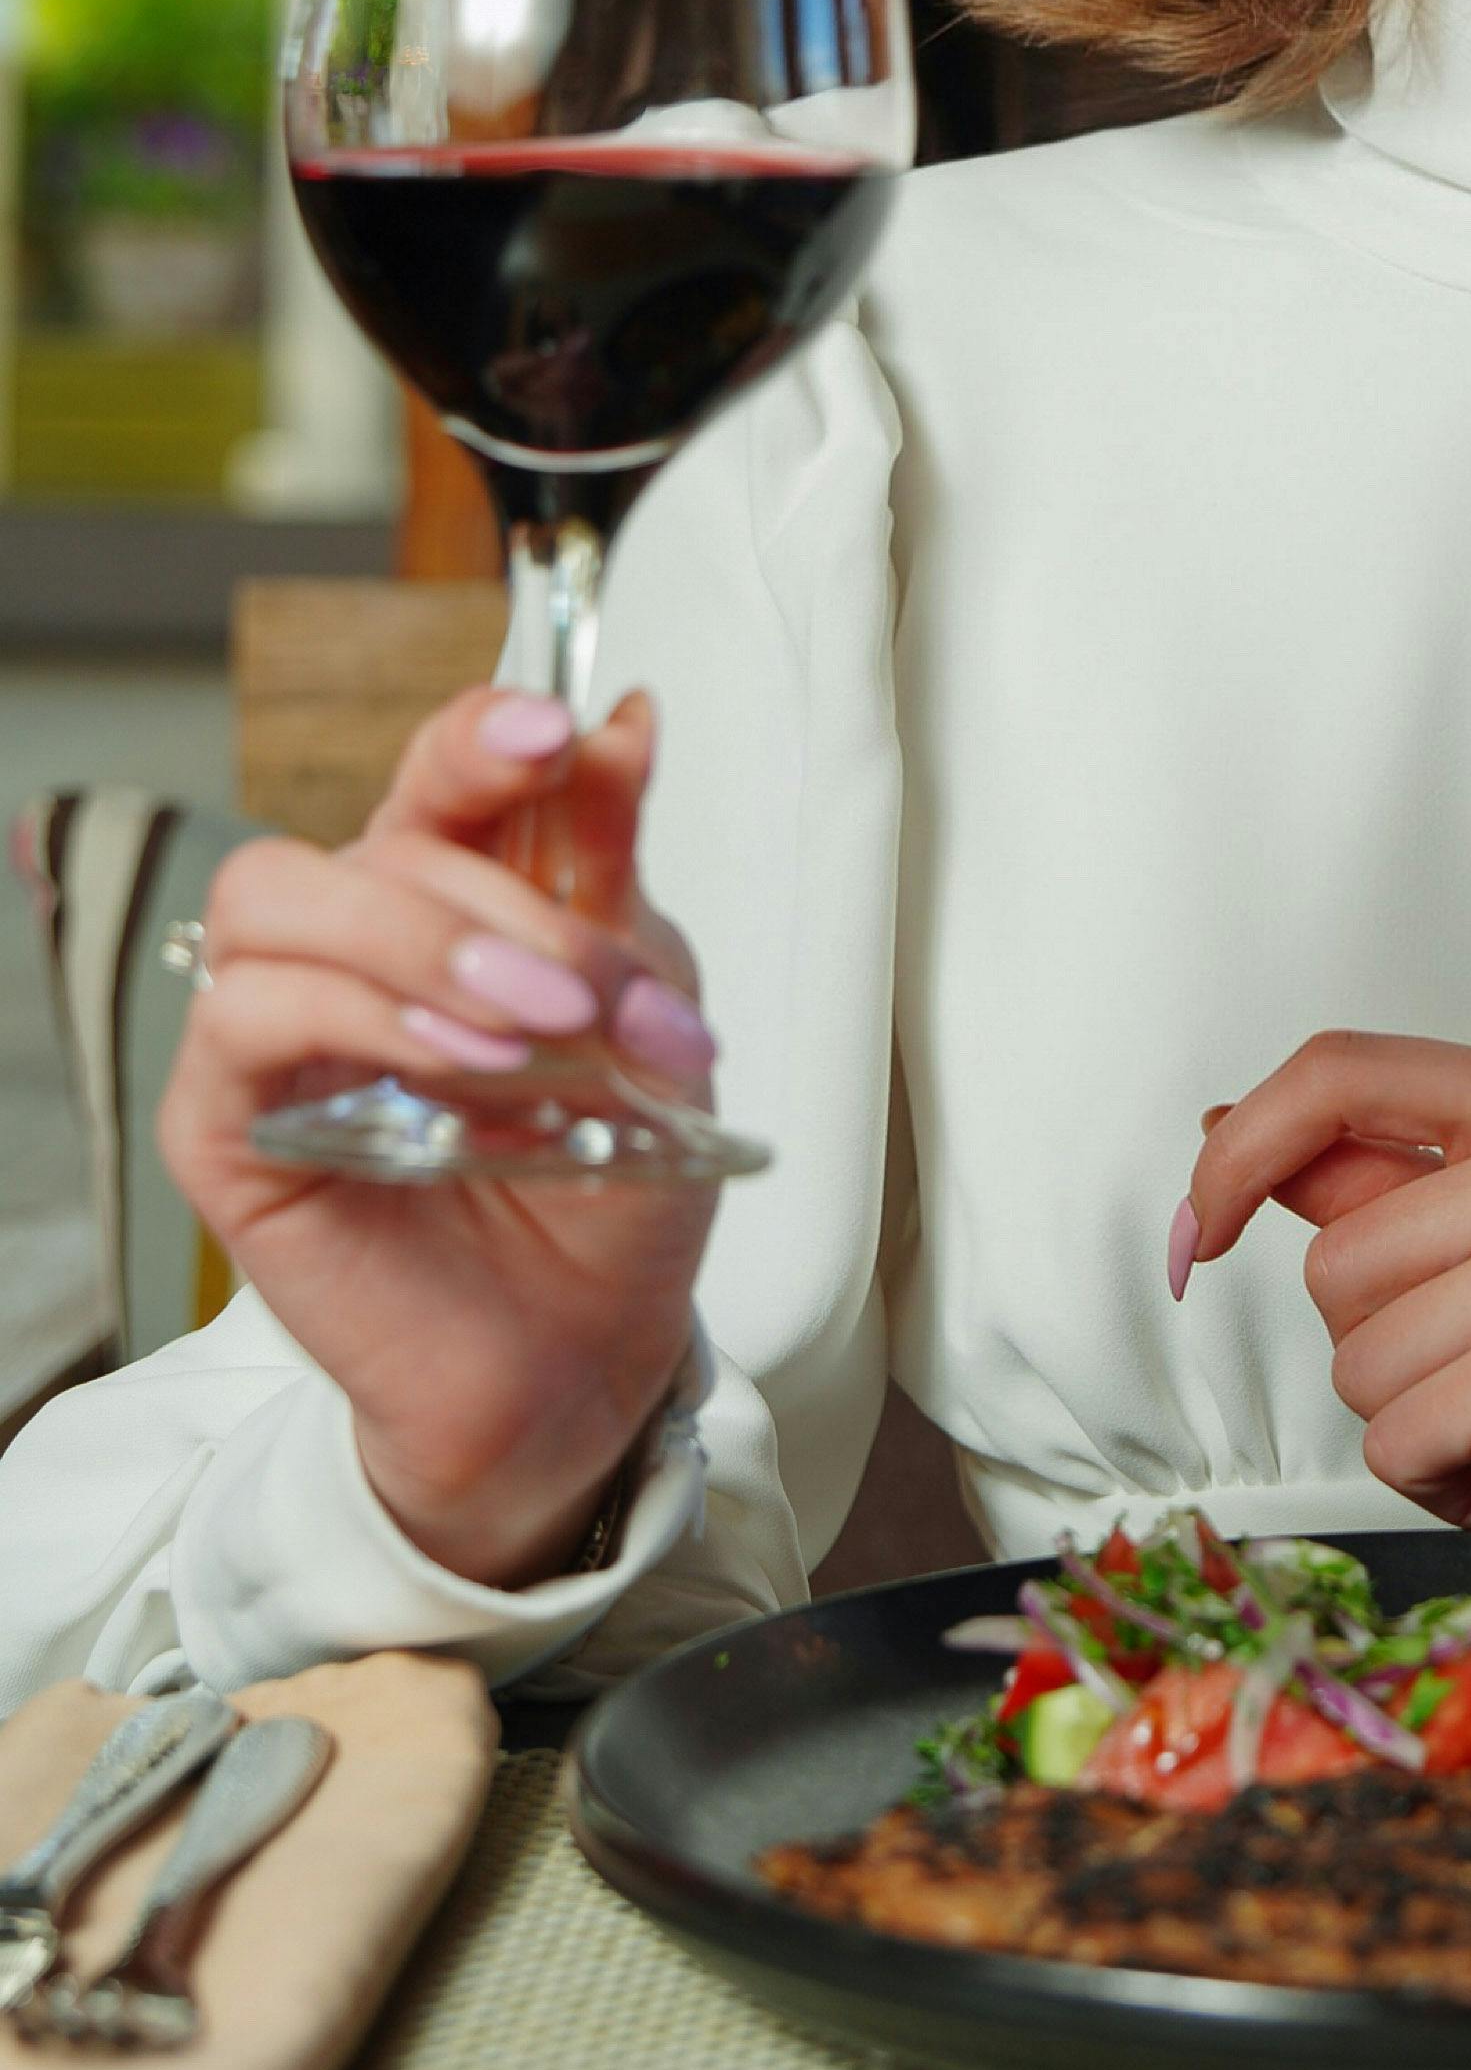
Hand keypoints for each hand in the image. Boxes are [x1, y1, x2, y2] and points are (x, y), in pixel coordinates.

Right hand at [157, 687, 719, 1591]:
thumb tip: (624, 721)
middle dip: (511, 907)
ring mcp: (279, 1031)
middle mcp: (354, 946)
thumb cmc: (615, 1181)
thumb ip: (612, 871)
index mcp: (456, 897)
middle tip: (599, 999)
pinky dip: (361, 1020)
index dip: (481, 738)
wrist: (589, 1348)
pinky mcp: (226, 1126)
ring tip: (538, 1034)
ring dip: (423, 946)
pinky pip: (247, 1018)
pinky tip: (457, 1073)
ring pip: (280, 898)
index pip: (437, 773)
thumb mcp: (646, 1007)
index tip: (555, 735)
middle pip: (382, 836)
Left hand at [1182, 1034, 1470, 1531]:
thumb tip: (1235, 1138)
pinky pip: (1395, 1441)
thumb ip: (1394, 1179)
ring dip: (1416, 1421)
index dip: (1242, 1146)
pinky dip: (1441, 1479)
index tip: (1203, 1215)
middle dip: (1386, 1343)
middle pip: (1334, 1262)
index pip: (1340, 1073)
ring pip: (1357, 1362)